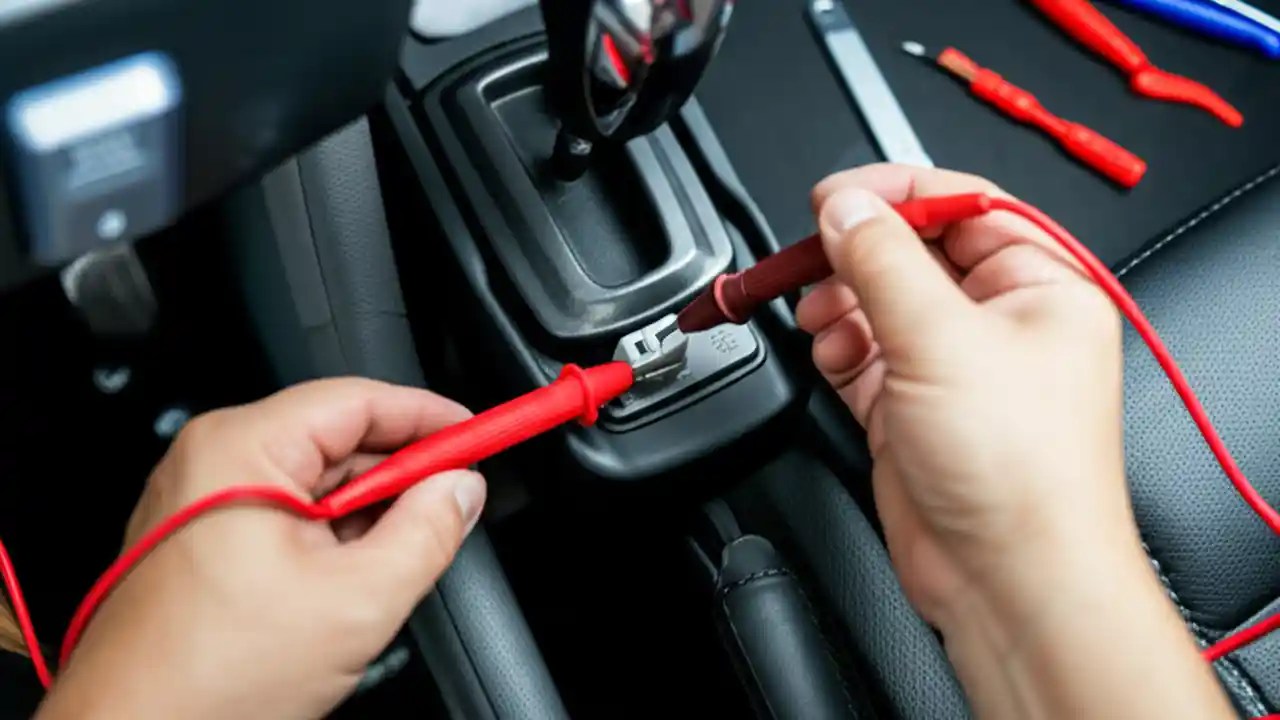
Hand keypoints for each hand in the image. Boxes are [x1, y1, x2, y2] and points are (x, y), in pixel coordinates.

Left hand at [38, 380, 486, 719]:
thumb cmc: (209, 679)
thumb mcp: (356, 601)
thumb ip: (427, 532)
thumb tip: (460, 491)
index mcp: (240, 449)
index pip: (358, 400)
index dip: (429, 417)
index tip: (476, 435)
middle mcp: (212, 462)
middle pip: (339, 440)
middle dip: (402, 476)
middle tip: (453, 506)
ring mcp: (200, 501)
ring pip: (317, 484)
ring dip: (367, 518)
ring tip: (387, 570)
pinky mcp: (200, 541)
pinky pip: (286, 517)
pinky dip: (331, 541)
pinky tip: (349, 585)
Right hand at [798, 164, 1229, 717]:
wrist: (1007, 580)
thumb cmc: (1019, 475)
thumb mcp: (942, 340)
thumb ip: (881, 261)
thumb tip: (845, 204)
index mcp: (1040, 286)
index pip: (962, 206)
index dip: (895, 193)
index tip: (836, 195)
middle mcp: (998, 321)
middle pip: (911, 253)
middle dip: (857, 254)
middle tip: (813, 252)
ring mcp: (952, 366)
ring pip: (878, 302)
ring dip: (840, 303)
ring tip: (820, 315)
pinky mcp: (911, 406)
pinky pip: (862, 353)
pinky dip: (838, 348)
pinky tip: (830, 353)